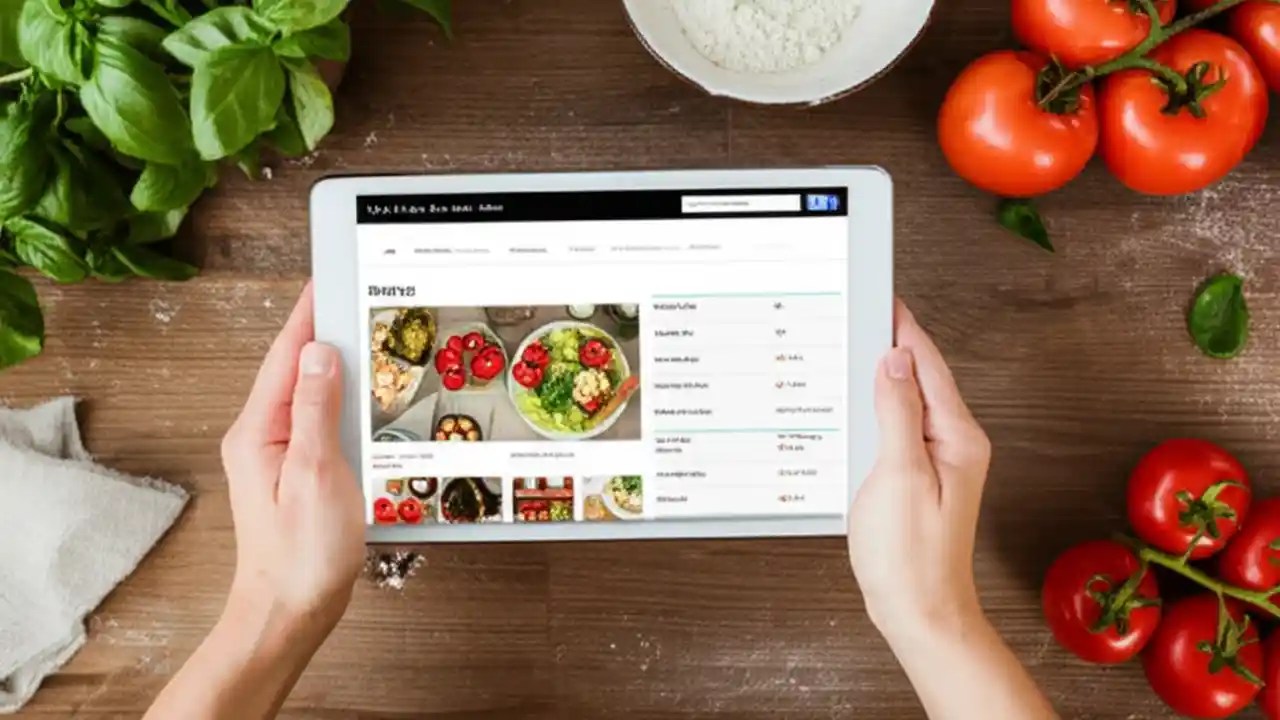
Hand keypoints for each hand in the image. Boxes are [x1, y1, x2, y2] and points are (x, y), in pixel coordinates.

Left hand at [220, 283, 364, 638]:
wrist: (289, 610)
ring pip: (308, 391)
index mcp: (258, 430)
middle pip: (295, 366)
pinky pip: (318, 417)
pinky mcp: (295, 469)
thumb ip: (317, 409)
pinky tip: (360, 394)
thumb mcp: (314, 474)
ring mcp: (277, 453)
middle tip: (355, 295)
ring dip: (334, 361)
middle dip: (324, 328)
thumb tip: (321, 353)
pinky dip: (340, 396)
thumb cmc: (300, 556)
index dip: (309, 313)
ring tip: (362, 331)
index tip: (328, 278)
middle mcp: (261, 435)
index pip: (286, 354)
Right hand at [848, 300, 991, 645]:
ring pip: (907, 402)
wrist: (919, 613)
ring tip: (854, 347)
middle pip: (919, 378)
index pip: (927, 365)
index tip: (882, 298)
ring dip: (881, 376)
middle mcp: (953, 444)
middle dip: (890, 344)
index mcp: (957, 437)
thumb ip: (897, 413)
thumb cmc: (911, 558)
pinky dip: (876, 410)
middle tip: (859, 312)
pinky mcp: (917, 479)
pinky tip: (856, 406)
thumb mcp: (900, 476)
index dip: (903, 328)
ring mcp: (936, 462)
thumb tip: (893, 360)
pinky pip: (897, 429)